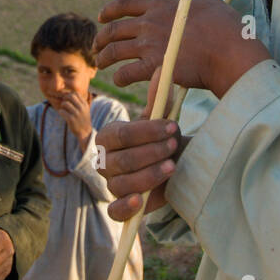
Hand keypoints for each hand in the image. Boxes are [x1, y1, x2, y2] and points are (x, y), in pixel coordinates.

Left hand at [55, 90, 92, 143]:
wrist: (85, 132)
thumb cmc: (83, 120)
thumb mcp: (85, 110)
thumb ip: (80, 103)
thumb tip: (69, 94)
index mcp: (85, 105)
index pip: (76, 94)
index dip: (70, 95)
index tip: (68, 99)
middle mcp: (81, 108)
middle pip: (70, 96)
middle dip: (65, 98)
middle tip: (64, 103)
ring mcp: (76, 114)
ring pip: (65, 104)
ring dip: (62, 106)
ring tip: (63, 109)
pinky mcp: (71, 119)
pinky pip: (62, 111)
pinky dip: (60, 112)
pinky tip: (62, 114)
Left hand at [93, 0, 269, 98]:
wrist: (231, 52)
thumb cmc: (226, 26)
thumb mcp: (207, 0)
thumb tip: (186, 0)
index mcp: (160, 4)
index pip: (124, 4)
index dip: (108, 11)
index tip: (102, 17)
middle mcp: (150, 23)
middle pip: (114, 29)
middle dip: (102, 38)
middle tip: (98, 46)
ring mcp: (150, 45)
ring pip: (114, 51)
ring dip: (104, 59)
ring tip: (102, 64)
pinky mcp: (155, 68)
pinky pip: (126, 73)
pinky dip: (119, 78)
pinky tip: (120, 80)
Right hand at [96, 66, 189, 220]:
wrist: (171, 167)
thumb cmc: (162, 140)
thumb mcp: (162, 119)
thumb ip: (160, 97)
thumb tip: (162, 68)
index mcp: (109, 136)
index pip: (122, 134)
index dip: (147, 131)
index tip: (172, 126)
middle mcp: (105, 161)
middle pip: (121, 159)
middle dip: (150, 152)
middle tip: (173, 145)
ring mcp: (111, 185)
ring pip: (121, 183)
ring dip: (149, 175)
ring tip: (172, 166)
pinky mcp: (120, 207)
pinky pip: (114, 211)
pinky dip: (125, 207)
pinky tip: (140, 201)